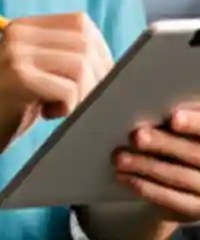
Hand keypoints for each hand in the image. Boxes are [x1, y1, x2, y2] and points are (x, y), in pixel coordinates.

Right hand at [0, 12, 112, 163]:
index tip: (95, 78)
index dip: (99, 50)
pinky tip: (47, 115)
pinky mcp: (19, 78)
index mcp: (21, 27)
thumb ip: (58, 57)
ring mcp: (17, 54)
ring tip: (62, 108)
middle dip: (98, 74)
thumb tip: (108, 58)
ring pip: (81, 66)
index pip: (80, 23)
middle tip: (83, 100)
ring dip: (83, 94)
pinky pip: (69, 88)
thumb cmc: (3, 108)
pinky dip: (68, 107)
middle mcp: (18, 34)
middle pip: (85, 43)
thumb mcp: (28, 71)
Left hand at [114, 103, 199, 223]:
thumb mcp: (183, 132)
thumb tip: (150, 104)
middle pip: (196, 153)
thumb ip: (179, 120)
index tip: (173, 118)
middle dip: (164, 144)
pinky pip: (174, 201)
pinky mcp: (197, 209)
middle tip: (137, 136)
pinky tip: (125, 177)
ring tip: (120, 157)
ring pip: (180, 177)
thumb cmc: (180, 142)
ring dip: (146, 166)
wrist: (186, 183)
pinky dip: (147, 188)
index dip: (195, 123)